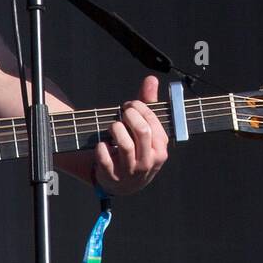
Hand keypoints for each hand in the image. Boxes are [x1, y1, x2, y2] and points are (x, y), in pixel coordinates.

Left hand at [93, 75, 168, 195]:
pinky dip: (101, 146)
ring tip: (113, 127)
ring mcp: (130, 171)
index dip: (139, 108)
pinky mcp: (112, 177)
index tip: (130, 105)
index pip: (152, 122)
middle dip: (129, 116)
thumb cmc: (136, 151)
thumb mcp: (145, 131)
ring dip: (115, 129)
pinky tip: (103, 143)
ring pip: (124, 144)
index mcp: (160, 150)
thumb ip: (148, 104)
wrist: (122, 183)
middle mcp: (148, 162)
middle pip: (141, 131)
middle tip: (122, 113)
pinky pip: (104, 156)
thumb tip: (151, 79)